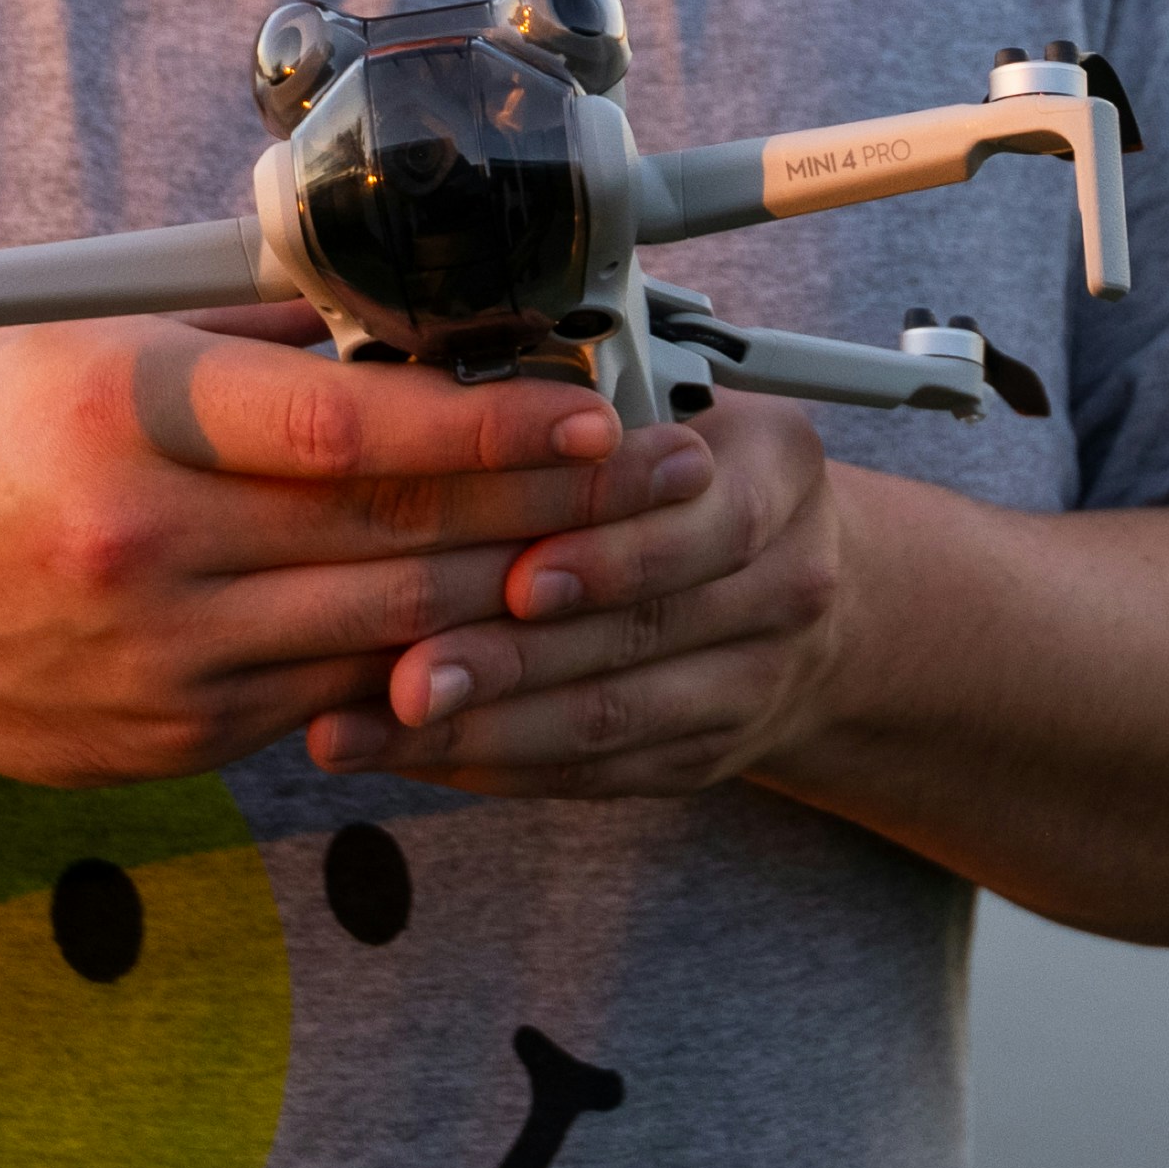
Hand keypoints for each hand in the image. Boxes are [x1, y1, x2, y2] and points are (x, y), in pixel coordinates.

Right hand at [0, 309, 706, 794]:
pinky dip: (420, 657)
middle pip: (402, 531)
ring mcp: (169, 661)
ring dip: (515, 589)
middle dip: (552, 505)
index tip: (596, 410)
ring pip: (393, 625)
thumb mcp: (82, 347)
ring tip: (615, 550)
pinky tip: (493, 624)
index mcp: (131, 422)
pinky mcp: (179, 739)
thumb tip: (393, 322)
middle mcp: (153, 549)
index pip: (354, 427)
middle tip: (660, 477)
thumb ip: (243, 343)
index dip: (497, 421)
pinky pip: (334, 692)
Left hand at [309, 392, 855, 800]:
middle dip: (515, 659)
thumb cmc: (682, 463)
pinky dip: (493, 764)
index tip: (515, 581)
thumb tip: (430, 397)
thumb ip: (574, 397)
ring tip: (380, 727)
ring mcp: (753, 683)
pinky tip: (407, 756)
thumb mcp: (666, 396)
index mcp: (778, 470)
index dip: (609, 556)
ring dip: (486, 727)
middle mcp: (788, 585)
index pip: (708, 521)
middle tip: (409, 679)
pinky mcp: (702, 756)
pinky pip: (591, 772)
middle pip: (644, 632)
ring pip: (610, 717)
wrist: (786, 580)